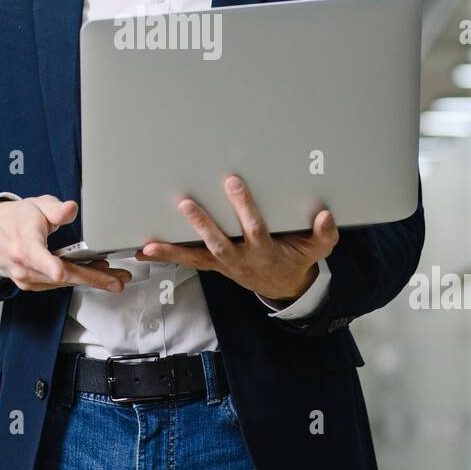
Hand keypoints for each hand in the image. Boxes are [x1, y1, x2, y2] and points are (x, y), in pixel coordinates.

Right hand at [0, 195, 131, 293]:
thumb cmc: (16, 218)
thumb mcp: (36, 205)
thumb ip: (56, 209)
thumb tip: (71, 209)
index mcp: (25, 244)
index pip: (39, 258)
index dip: (51, 267)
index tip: (60, 272)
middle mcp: (24, 266)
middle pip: (62, 276)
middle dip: (93, 279)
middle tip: (117, 281)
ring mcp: (27, 278)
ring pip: (63, 282)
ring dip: (89, 279)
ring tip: (113, 276)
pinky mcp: (30, 284)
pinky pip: (57, 284)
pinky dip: (76, 279)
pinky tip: (92, 273)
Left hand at [134, 175, 338, 301]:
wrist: (284, 286)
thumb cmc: (297, 259)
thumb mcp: (317, 249)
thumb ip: (324, 233)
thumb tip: (325, 215)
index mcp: (265, 251)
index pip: (254, 227)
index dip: (244, 207)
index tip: (232, 182)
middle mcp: (241, 259)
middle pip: (219, 242)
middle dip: (203, 223)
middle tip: (186, 202)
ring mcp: (224, 264)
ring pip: (198, 255)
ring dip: (175, 248)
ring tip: (151, 242)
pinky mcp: (213, 265)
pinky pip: (188, 261)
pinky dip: (167, 256)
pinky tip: (145, 250)